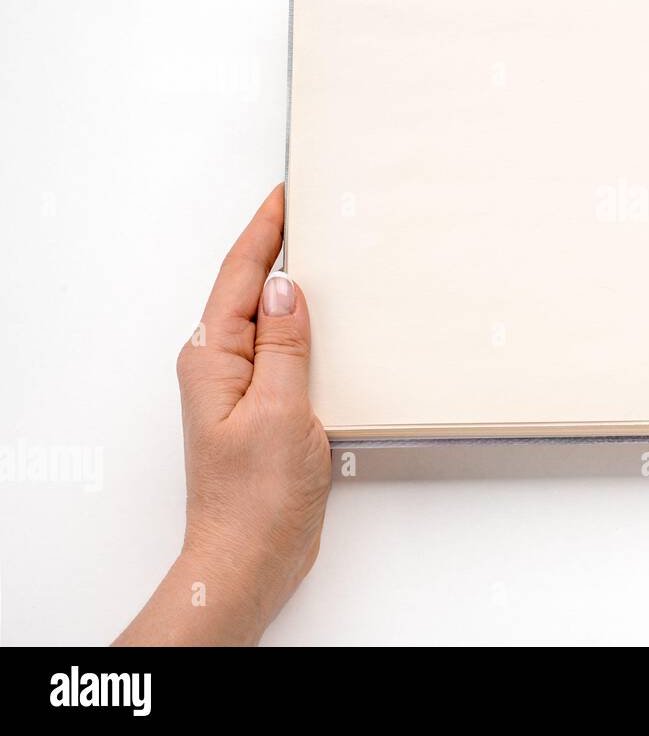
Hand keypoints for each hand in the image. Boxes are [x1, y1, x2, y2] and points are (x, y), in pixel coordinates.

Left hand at [117, 184, 330, 644]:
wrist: (250, 558)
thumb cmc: (255, 498)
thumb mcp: (279, 411)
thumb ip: (284, 344)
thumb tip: (286, 286)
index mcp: (213, 357)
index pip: (240, 275)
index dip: (264, 230)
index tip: (285, 193)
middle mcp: (222, 365)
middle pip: (251, 289)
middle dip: (278, 247)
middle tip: (311, 210)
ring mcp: (243, 387)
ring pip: (271, 319)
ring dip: (297, 288)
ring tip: (327, 255)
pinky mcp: (265, 408)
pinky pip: (286, 351)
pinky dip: (308, 328)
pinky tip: (331, 324)